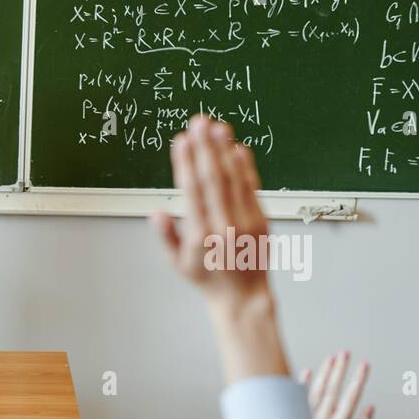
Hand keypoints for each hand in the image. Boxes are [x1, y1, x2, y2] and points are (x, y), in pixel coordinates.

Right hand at [152, 116, 287, 383]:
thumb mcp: (177, 264)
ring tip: (217, 126)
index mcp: (201, 236)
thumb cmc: (208, 280)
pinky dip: (246, 166)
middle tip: (198, 121)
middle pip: (213, 177)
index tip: (181, 141)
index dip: (186, 163)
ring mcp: (246, 221)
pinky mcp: (262, 219)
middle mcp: (225, 226)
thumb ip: (167, 236)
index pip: (192, 191)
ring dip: (225, 150)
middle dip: (205, 147)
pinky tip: (238, 148)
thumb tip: (156, 213)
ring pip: (234, 178)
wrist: (244, 297)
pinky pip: (253, 188)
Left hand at [300, 351, 373, 418]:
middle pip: (332, 389)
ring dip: (324, 372)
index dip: (358, 379)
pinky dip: (301, 384)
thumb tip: (371, 408)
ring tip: (332, 357)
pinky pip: (298, 398)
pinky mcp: (295, 417)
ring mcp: (307, 416)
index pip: (350, 397)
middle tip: (346, 352)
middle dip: (340, 369)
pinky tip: (307, 371)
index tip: (364, 364)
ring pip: (315, 390)